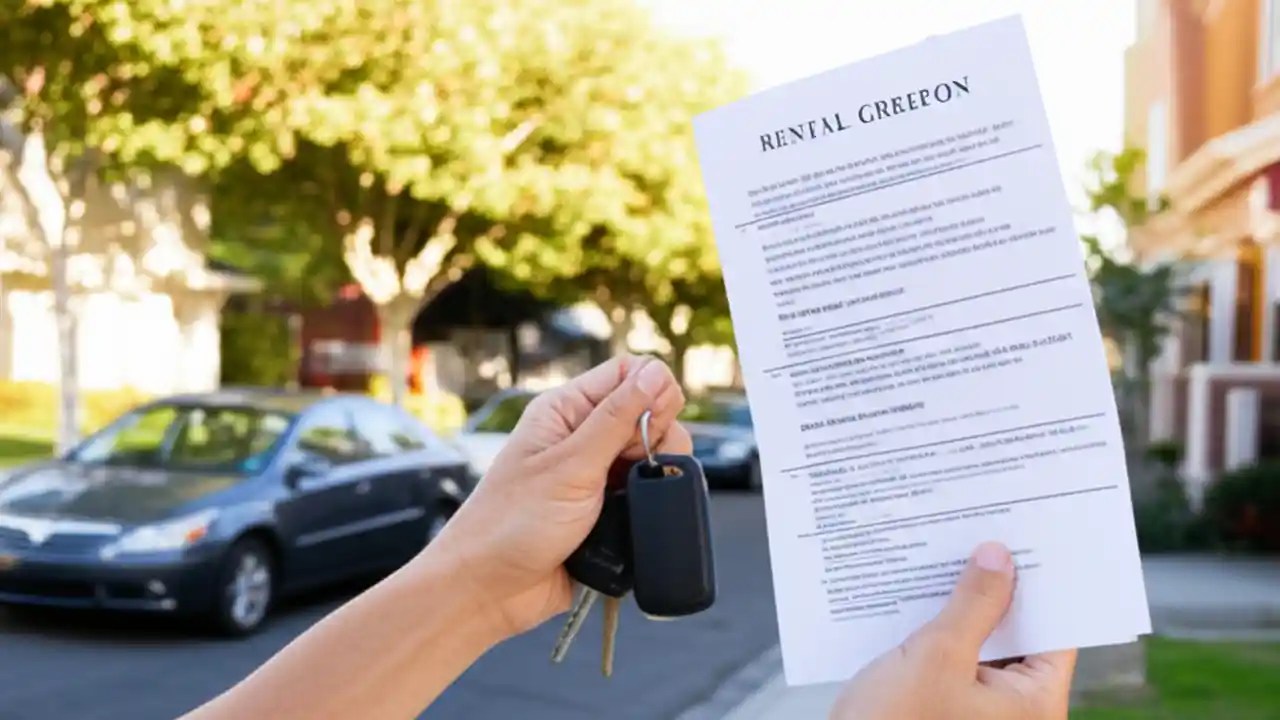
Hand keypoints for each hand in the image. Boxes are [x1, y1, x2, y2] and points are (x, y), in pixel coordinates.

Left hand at [428, 355, 688, 637]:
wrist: (489, 591)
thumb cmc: (508, 524)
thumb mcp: (570, 465)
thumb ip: (617, 419)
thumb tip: (656, 373)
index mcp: (566, 411)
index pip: (627, 374)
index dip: (653, 390)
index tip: (656, 421)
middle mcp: (582, 437)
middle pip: (649, 415)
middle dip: (659, 438)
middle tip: (632, 469)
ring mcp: (596, 475)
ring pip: (652, 457)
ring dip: (656, 475)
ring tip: (628, 500)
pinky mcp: (607, 511)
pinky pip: (646, 495)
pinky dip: (651, 504)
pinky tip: (634, 518)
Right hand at [831, 543, 1076, 719]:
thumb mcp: (937, 656)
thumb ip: (973, 604)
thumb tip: (998, 558)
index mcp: (1034, 707)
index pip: (1053, 634)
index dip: (1038, 587)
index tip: (1025, 543)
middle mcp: (1016, 713)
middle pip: (1016, 638)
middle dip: (994, 593)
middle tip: (981, 540)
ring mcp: (980, 714)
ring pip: (981, 647)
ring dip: (962, 611)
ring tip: (948, 561)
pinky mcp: (947, 709)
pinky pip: (955, 662)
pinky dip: (941, 633)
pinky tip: (919, 599)